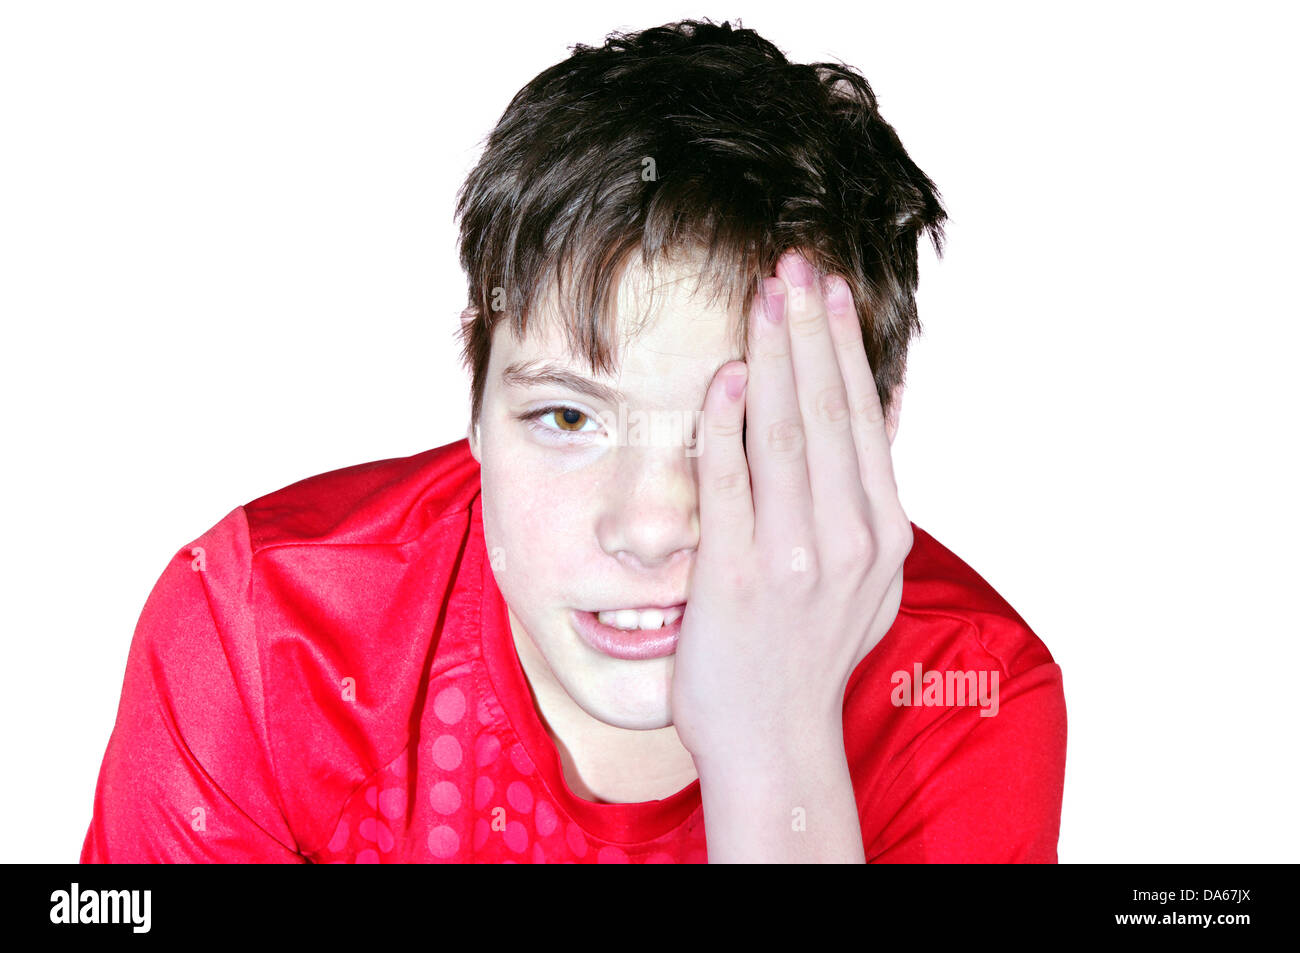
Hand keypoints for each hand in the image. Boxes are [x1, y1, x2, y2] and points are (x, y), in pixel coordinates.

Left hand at [670, 248, 913, 767]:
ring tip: (764, 294)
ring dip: (775, 355)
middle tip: (793, 263)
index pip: (864, 418)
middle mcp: (850, 540)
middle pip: (828, 411)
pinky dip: (728, 425)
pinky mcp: (736, 578)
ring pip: (786, 433)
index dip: (845, 347)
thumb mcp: (872, 575)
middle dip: (810, 329)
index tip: (829, 288)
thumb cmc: (809, 652)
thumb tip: (885, 401)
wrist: (773, 740)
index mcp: (884, 532)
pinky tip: (726, 377)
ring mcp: (794, 559)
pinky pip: (729, 483)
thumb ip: (874, 492)